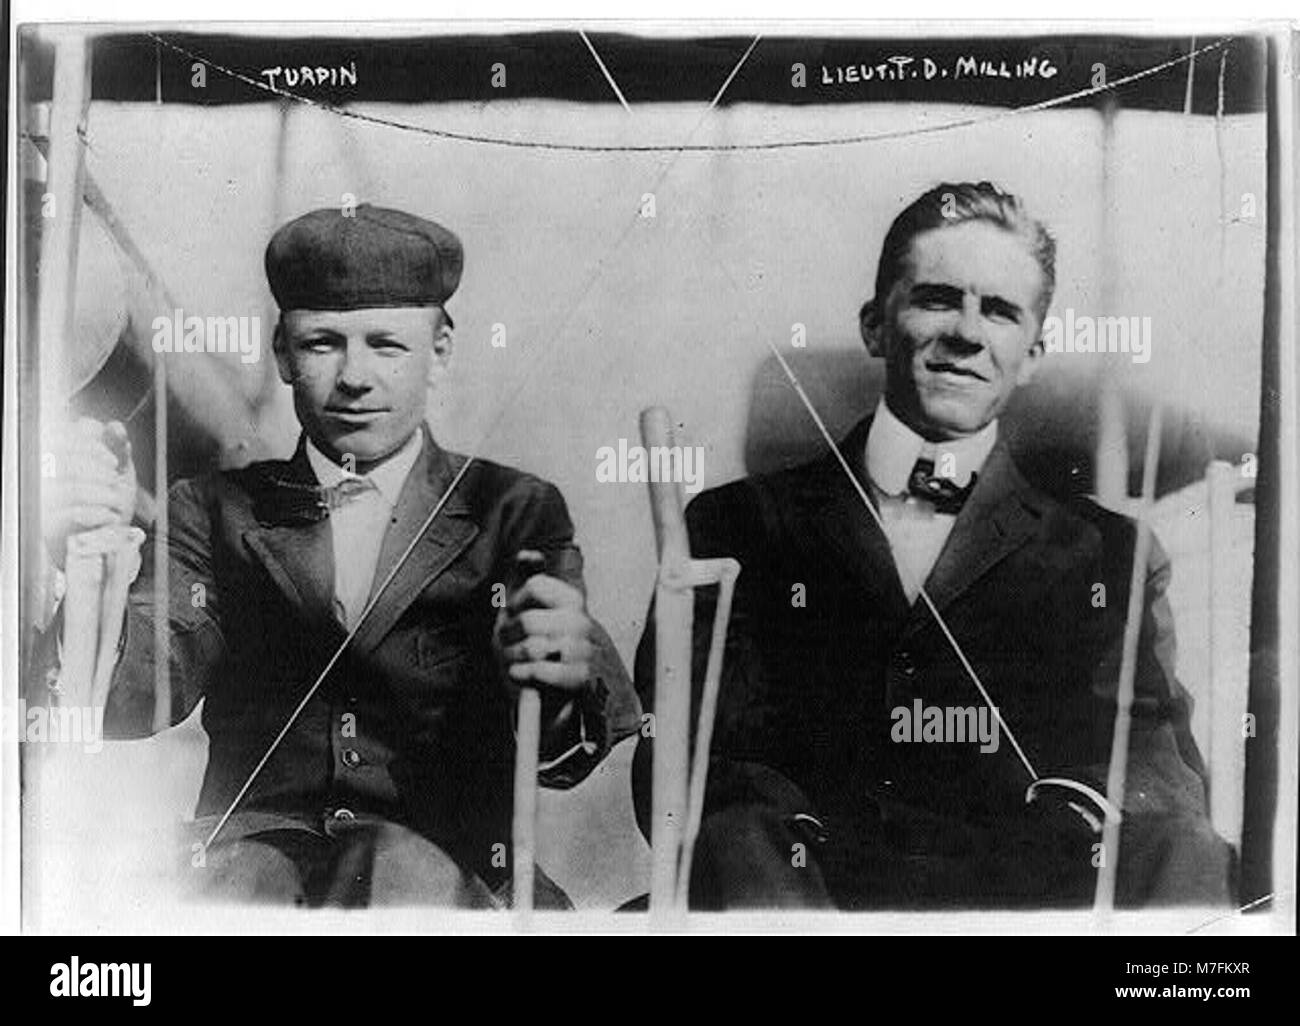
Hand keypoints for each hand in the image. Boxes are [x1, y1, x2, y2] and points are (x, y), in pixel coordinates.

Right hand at [42, 418, 136, 568]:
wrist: (111, 546)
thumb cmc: (111, 506)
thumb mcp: (120, 474)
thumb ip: (118, 449)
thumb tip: (115, 427)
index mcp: (59, 459)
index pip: (59, 437)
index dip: (87, 443)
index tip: (113, 460)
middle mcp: (44, 479)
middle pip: (62, 461)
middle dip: (97, 470)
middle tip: (115, 480)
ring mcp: (45, 503)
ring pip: (69, 488)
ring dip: (102, 494)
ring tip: (117, 501)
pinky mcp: (50, 529)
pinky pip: (70, 515)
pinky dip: (98, 514)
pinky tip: (111, 516)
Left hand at [493, 566, 595, 692]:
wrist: (551, 691)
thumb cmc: (533, 643)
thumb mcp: (526, 606)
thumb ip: (525, 575)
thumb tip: (526, 554)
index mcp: (572, 599)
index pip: (536, 585)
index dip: (515, 602)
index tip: (514, 614)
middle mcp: (583, 622)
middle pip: (528, 620)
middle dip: (508, 635)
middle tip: (506, 644)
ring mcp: (584, 651)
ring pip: (533, 648)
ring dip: (512, 657)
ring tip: (512, 660)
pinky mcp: (580, 678)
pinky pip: (541, 671)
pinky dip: (522, 674)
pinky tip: (520, 674)